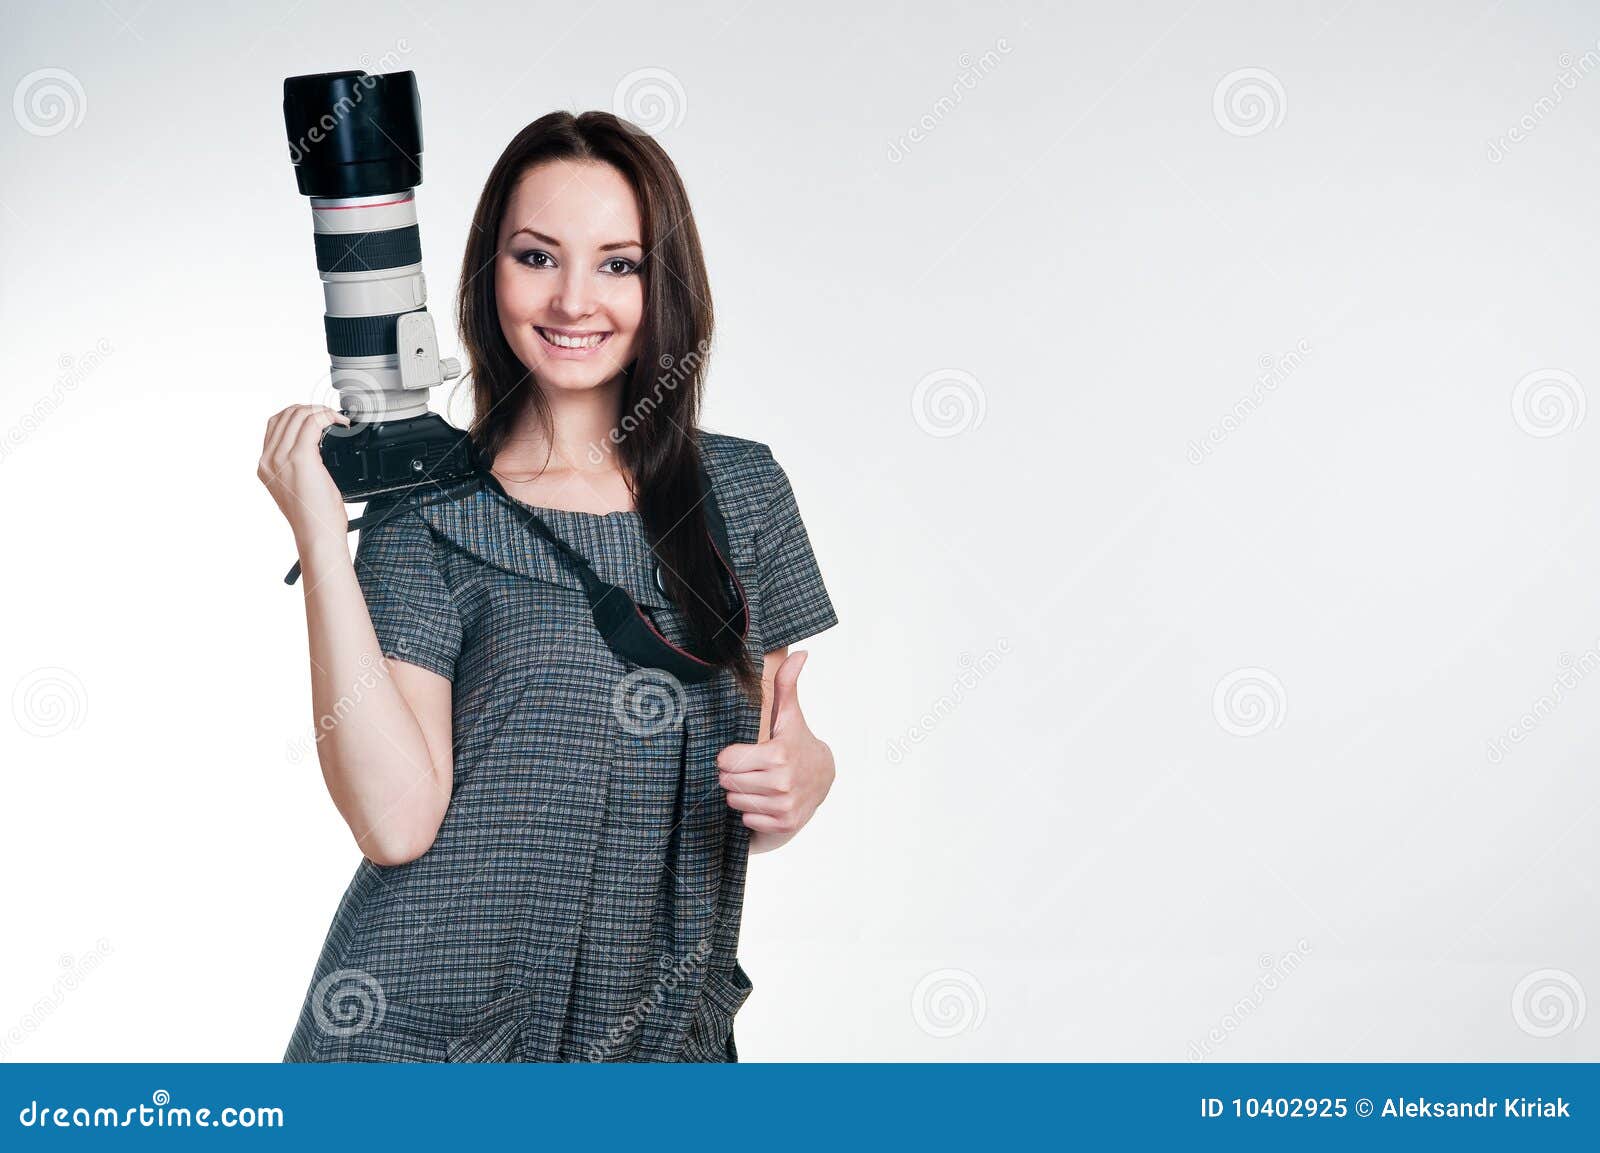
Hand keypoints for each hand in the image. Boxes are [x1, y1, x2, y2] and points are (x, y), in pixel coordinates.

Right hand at [258, 404, 350, 548]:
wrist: (317, 534)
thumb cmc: (314, 517)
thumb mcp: (297, 486)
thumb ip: (296, 464)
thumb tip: (313, 445)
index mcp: (266, 466)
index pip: (275, 424)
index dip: (298, 413)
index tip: (318, 417)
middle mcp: (269, 460)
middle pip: (285, 415)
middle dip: (310, 408)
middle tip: (330, 416)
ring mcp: (282, 458)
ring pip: (298, 414)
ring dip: (320, 410)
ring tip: (335, 418)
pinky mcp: (301, 458)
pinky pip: (312, 423)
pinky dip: (328, 416)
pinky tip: (340, 422)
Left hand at [716, 650, 833, 841]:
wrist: (824, 778)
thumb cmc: (797, 742)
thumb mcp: (790, 715)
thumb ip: (786, 684)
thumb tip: (799, 653)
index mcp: (779, 754)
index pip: (727, 759)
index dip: (731, 755)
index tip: (744, 751)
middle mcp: (782, 783)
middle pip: (728, 781)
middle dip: (734, 774)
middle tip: (752, 768)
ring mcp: (784, 806)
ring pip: (735, 801)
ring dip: (742, 793)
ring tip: (759, 783)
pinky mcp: (784, 824)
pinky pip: (747, 820)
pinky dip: (752, 812)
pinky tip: (766, 799)